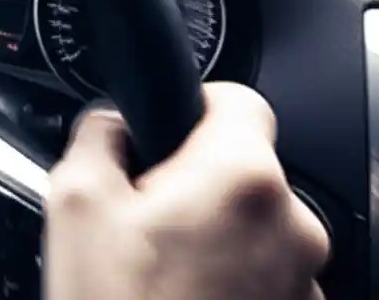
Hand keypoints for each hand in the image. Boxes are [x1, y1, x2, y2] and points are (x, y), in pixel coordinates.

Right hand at [43, 83, 329, 299]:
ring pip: (253, 228)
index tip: (161, 135)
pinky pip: (263, 278)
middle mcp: (292, 225)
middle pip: (242, 169)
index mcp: (241, 177)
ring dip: (213, 238)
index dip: (191, 107)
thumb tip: (111, 121)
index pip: (236, 97)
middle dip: (192, 185)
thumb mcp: (74, 204)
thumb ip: (97, 136)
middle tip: (139, 221)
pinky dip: (227, 282)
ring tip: (156, 275)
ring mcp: (303, 281)